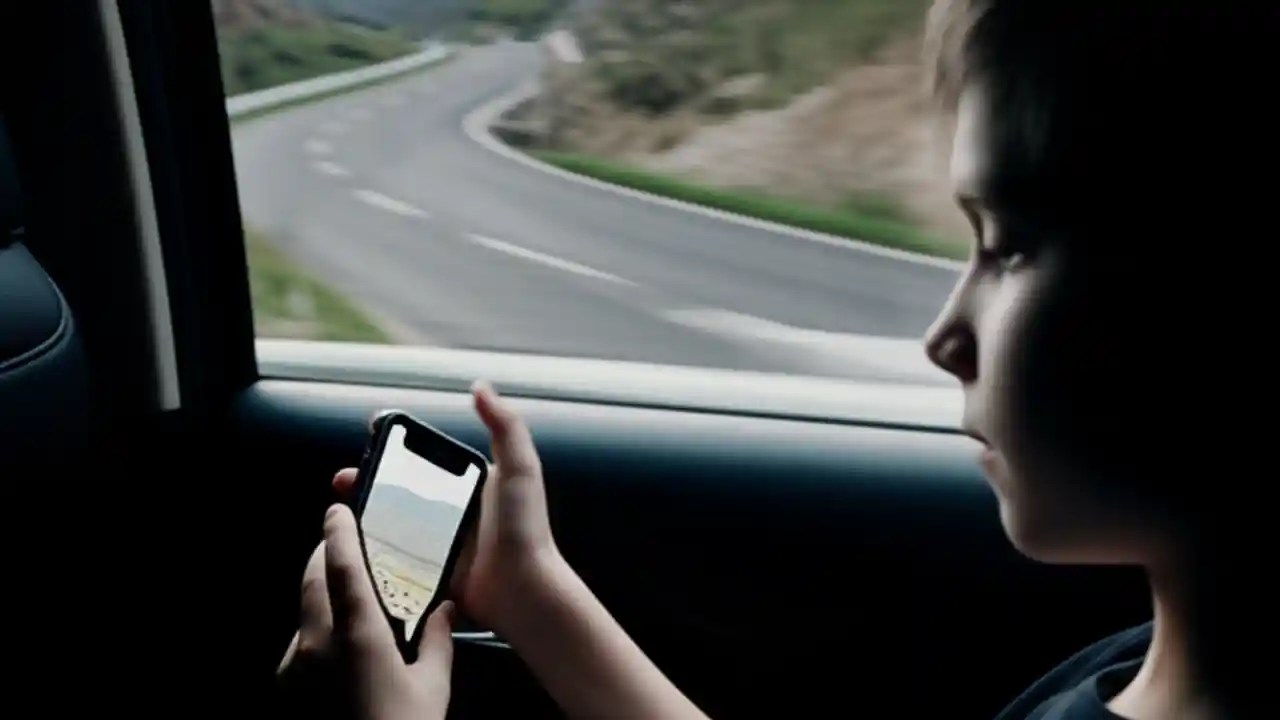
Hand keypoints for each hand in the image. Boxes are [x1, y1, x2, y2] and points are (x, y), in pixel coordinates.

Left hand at [277, 505, 454, 719]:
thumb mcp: (432, 687)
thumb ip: (437, 641)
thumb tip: (444, 610)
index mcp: (354, 633)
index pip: (339, 565)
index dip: (338, 531)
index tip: (338, 508)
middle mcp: (315, 643)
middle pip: (311, 581)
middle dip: (323, 554)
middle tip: (343, 541)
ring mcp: (295, 668)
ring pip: (303, 613)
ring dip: (321, 593)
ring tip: (350, 594)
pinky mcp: (288, 689)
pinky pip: (300, 644)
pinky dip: (317, 630)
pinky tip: (341, 644)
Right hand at [334, 381, 563, 636]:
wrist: (524, 592)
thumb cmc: (524, 529)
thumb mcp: (518, 469)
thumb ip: (505, 426)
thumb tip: (479, 386)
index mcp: (468, 484)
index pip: (425, 455)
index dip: (397, 442)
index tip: (373, 429)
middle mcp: (450, 510)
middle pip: (398, 487)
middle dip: (368, 478)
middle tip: (346, 478)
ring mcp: (437, 542)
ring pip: (388, 520)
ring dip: (362, 512)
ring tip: (340, 509)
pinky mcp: (427, 571)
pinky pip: (392, 556)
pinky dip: (371, 548)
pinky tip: (351, 543)